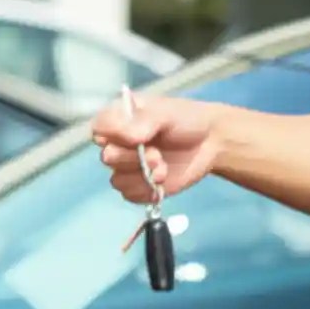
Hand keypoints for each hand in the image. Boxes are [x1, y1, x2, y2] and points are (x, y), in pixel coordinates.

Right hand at [90, 93, 220, 202]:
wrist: (210, 142)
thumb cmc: (186, 120)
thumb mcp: (166, 113)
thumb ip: (145, 121)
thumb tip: (128, 137)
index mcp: (119, 119)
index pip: (99, 128)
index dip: (113, 135)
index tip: (136, 137)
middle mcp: (118, 143)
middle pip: (108, 157)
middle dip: (134, 158)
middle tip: (157, 155)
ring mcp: (127, 166)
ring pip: (117, 180)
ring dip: (143, 176)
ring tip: (163, 167)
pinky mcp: (138, 186)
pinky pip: (130, 195)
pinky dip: (147, 190)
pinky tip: (162, 180)